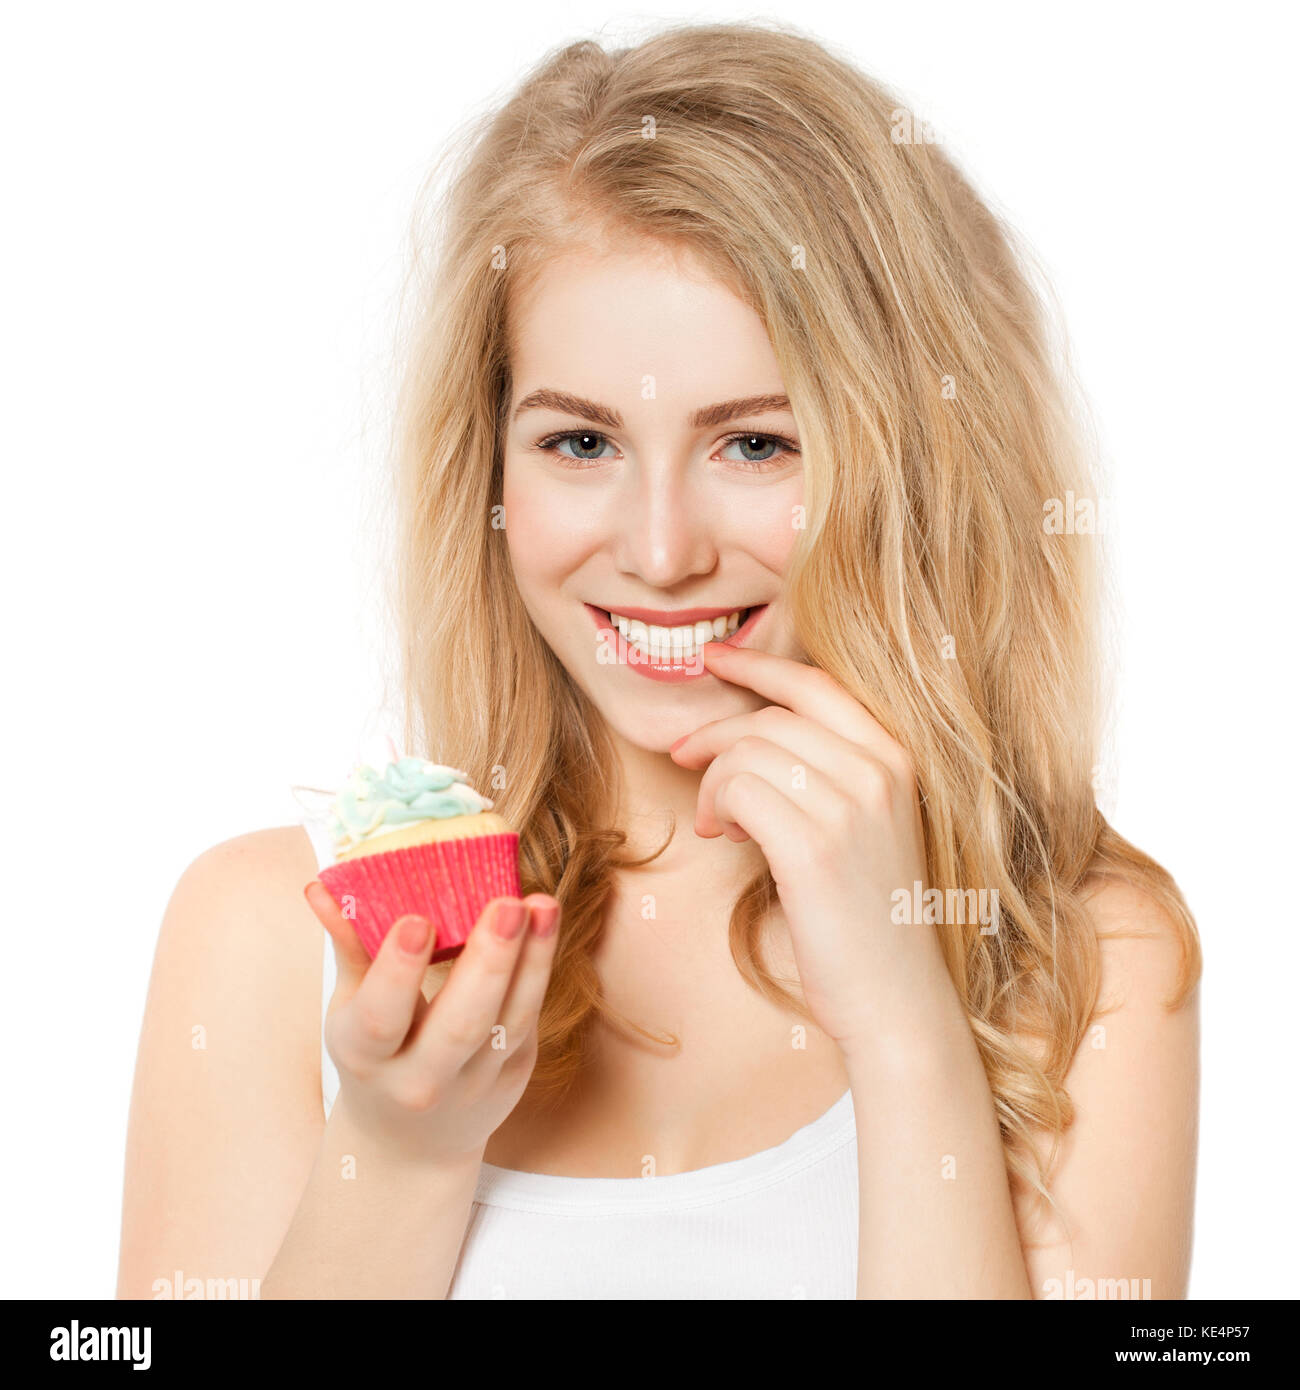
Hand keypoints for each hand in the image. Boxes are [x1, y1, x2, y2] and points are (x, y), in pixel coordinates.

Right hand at [304, 884, 560, 1165]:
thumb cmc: (375, 1054)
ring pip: (509, 1020)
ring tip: (542, 905)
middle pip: (460, 1025)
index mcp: (367, 1058)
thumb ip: (348, 948)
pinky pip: (529, 1018)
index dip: (398, 971)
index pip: (382, 1018)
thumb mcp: (349, 1010)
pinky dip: (539, 970)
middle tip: (507, 904)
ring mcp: (473, 1083)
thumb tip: (321, 887)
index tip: (416, 920)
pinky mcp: (513, 1074)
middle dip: (487, 962)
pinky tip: (546, 923)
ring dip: (532, 959)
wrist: (409, 1142)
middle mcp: (421, 1079)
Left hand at [669, 642, 954, 1053]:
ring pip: (746, 752)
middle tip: (683, 759)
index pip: (815, 684)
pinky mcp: (815, 847)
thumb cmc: (868, 915)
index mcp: (896, 757)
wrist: (896, 998)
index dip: (758, 666)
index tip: (714, 660)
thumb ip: (826, 772)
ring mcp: (851, 807)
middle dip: (714, 735)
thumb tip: (744, 736)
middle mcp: (880, 771)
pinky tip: (725, 836)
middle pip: (768, 719)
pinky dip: (717, 807)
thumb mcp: (865, 825)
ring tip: (719, 823)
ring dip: (714, 784)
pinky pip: (737, 791)